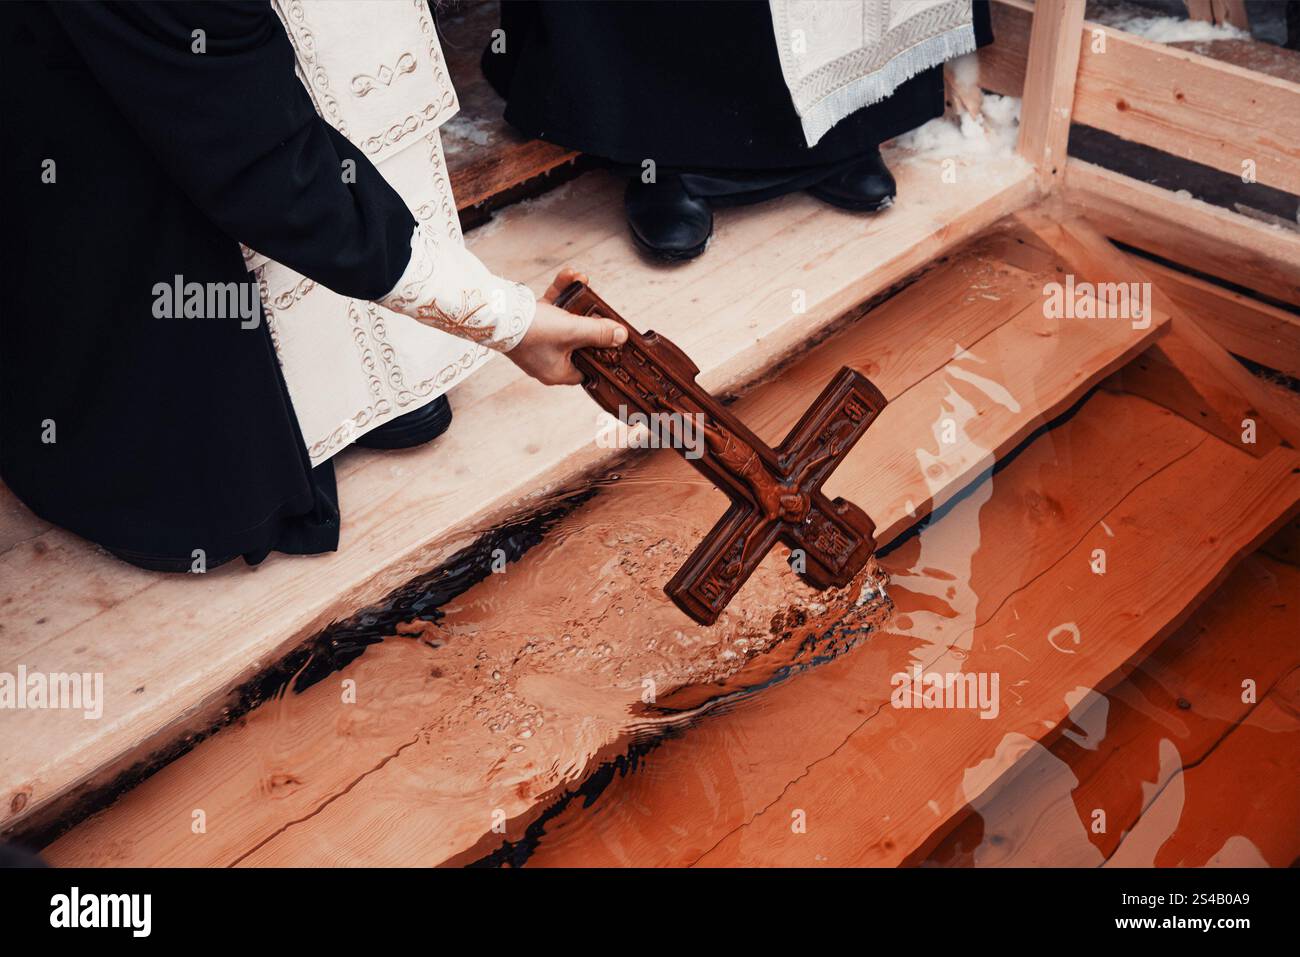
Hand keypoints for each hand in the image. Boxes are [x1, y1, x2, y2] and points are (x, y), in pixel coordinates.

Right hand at [507, 268, 626, 385]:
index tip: (612, 343)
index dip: (600, 357)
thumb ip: (599, 333)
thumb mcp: (573, 331)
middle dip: (589, 321)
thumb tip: (621, 336)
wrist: (494, 312)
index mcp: (557, 372)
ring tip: (583, 282)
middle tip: (601, 310)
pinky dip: (560, 293)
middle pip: (577, 343)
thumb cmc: (532, 331)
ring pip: (564, 322)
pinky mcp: (528, 323)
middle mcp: (546, 360)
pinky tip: (571, 275)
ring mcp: (536, 342)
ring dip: (575, 300)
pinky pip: (550, 308)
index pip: (587, 371)